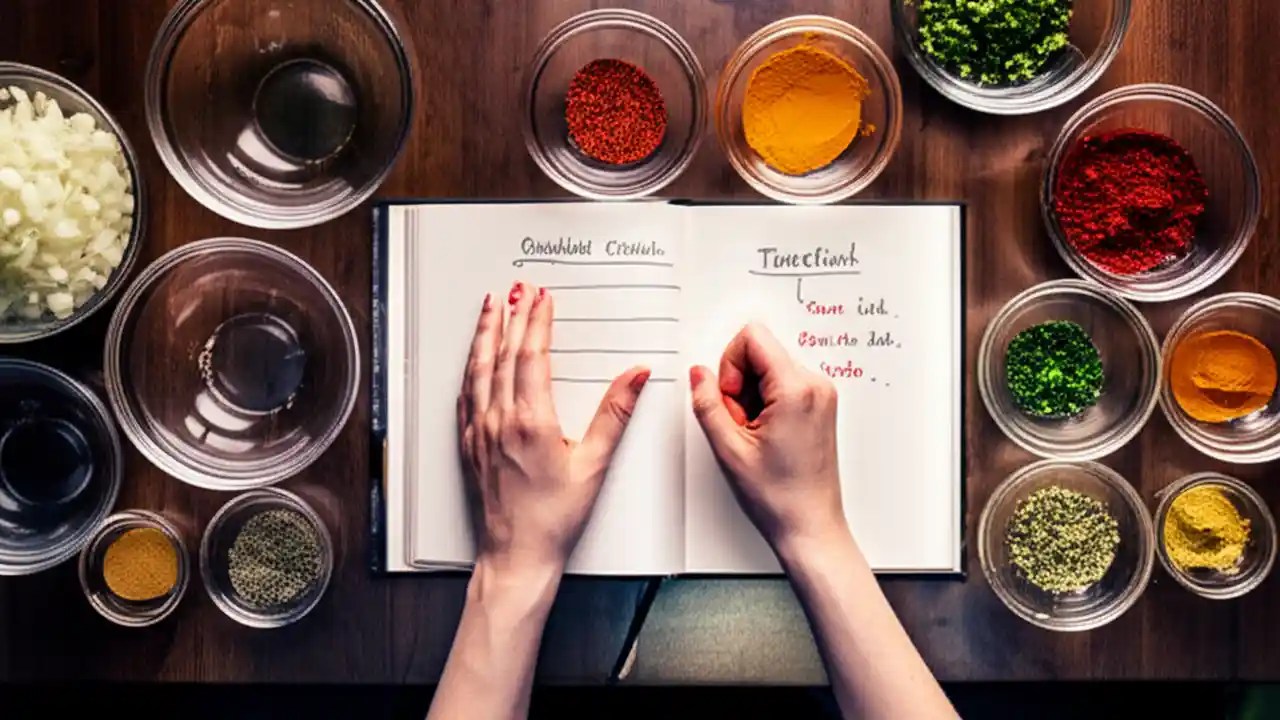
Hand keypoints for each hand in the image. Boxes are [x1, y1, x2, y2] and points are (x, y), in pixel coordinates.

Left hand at [457, 282, 649, 576]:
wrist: (517, 554)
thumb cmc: (554, 518)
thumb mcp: (594, 464)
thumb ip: (615, 414)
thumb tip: (635, 377)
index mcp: (530, 422)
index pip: (532, 357)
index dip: (537, 323)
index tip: (543, 299)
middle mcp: (499, 422)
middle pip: (503, 356)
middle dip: (513, 318)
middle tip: (519, 290)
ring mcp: (479, 432)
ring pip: (478, 370)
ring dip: (485, 335)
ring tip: (491, 308)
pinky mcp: (469, 444)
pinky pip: (465, 395)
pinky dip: (471, 368)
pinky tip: (474, 359)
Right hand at [689, 323, 845, 556]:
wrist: (809, 525)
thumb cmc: (780, 496)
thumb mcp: (729, 448)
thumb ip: (707, 403)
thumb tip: (699, 374)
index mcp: (797, 389)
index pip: (753, 337)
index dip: (730, 364)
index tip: (731, 399)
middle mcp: (815, 384)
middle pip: (761, 351)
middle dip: (740, 382)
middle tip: (741, 422)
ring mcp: (820, 394)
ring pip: (769, 368)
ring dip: (751, 394)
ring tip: (754, 432)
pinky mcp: (818, 404)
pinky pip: (781, 384)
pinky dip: (765, 402)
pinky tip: (764, 433)